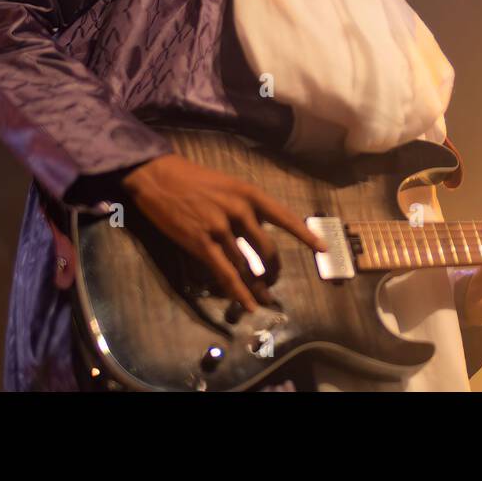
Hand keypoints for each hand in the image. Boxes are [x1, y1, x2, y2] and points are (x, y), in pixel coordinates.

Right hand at [122, 153, 327, 312]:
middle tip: (274, 280)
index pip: (284, 217)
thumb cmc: (194, 179)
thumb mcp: (229, 185)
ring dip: (257, 285)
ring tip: (264, 299)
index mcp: (249, 194)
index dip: (304, 235)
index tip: (323, 249)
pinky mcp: (201, 243)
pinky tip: (248, 304)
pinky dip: (239, 292)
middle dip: (273, 268)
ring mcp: (220, 228)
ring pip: (246, 264)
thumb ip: (246, 207)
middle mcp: (239, 210)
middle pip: (267, 248)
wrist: (159, 176)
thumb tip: (260, 232)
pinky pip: (226, 273)